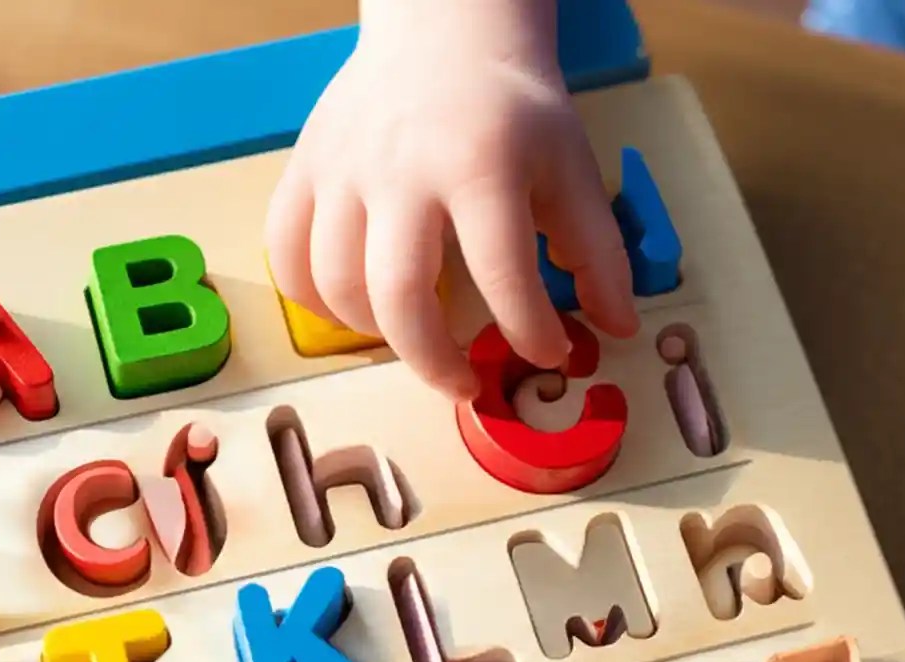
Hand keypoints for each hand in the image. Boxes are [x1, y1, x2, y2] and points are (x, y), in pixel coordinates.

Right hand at [265, 1, 638, 400]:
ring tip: (416, 336)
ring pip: (336, 284)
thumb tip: (616, 329)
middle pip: (400, 295)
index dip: (529, 333)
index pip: (502, 275)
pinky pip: (288, 254)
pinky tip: (356, 305)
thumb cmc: (513, 106)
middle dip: (436, 362)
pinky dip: (315, 299)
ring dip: (378, 334)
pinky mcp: (305, 167)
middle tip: (465, 382)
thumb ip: (597, 252)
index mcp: (479, 165)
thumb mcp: (570, 168)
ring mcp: (343, 168)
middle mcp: (401, 169)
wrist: (446, 30)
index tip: (548, 353)